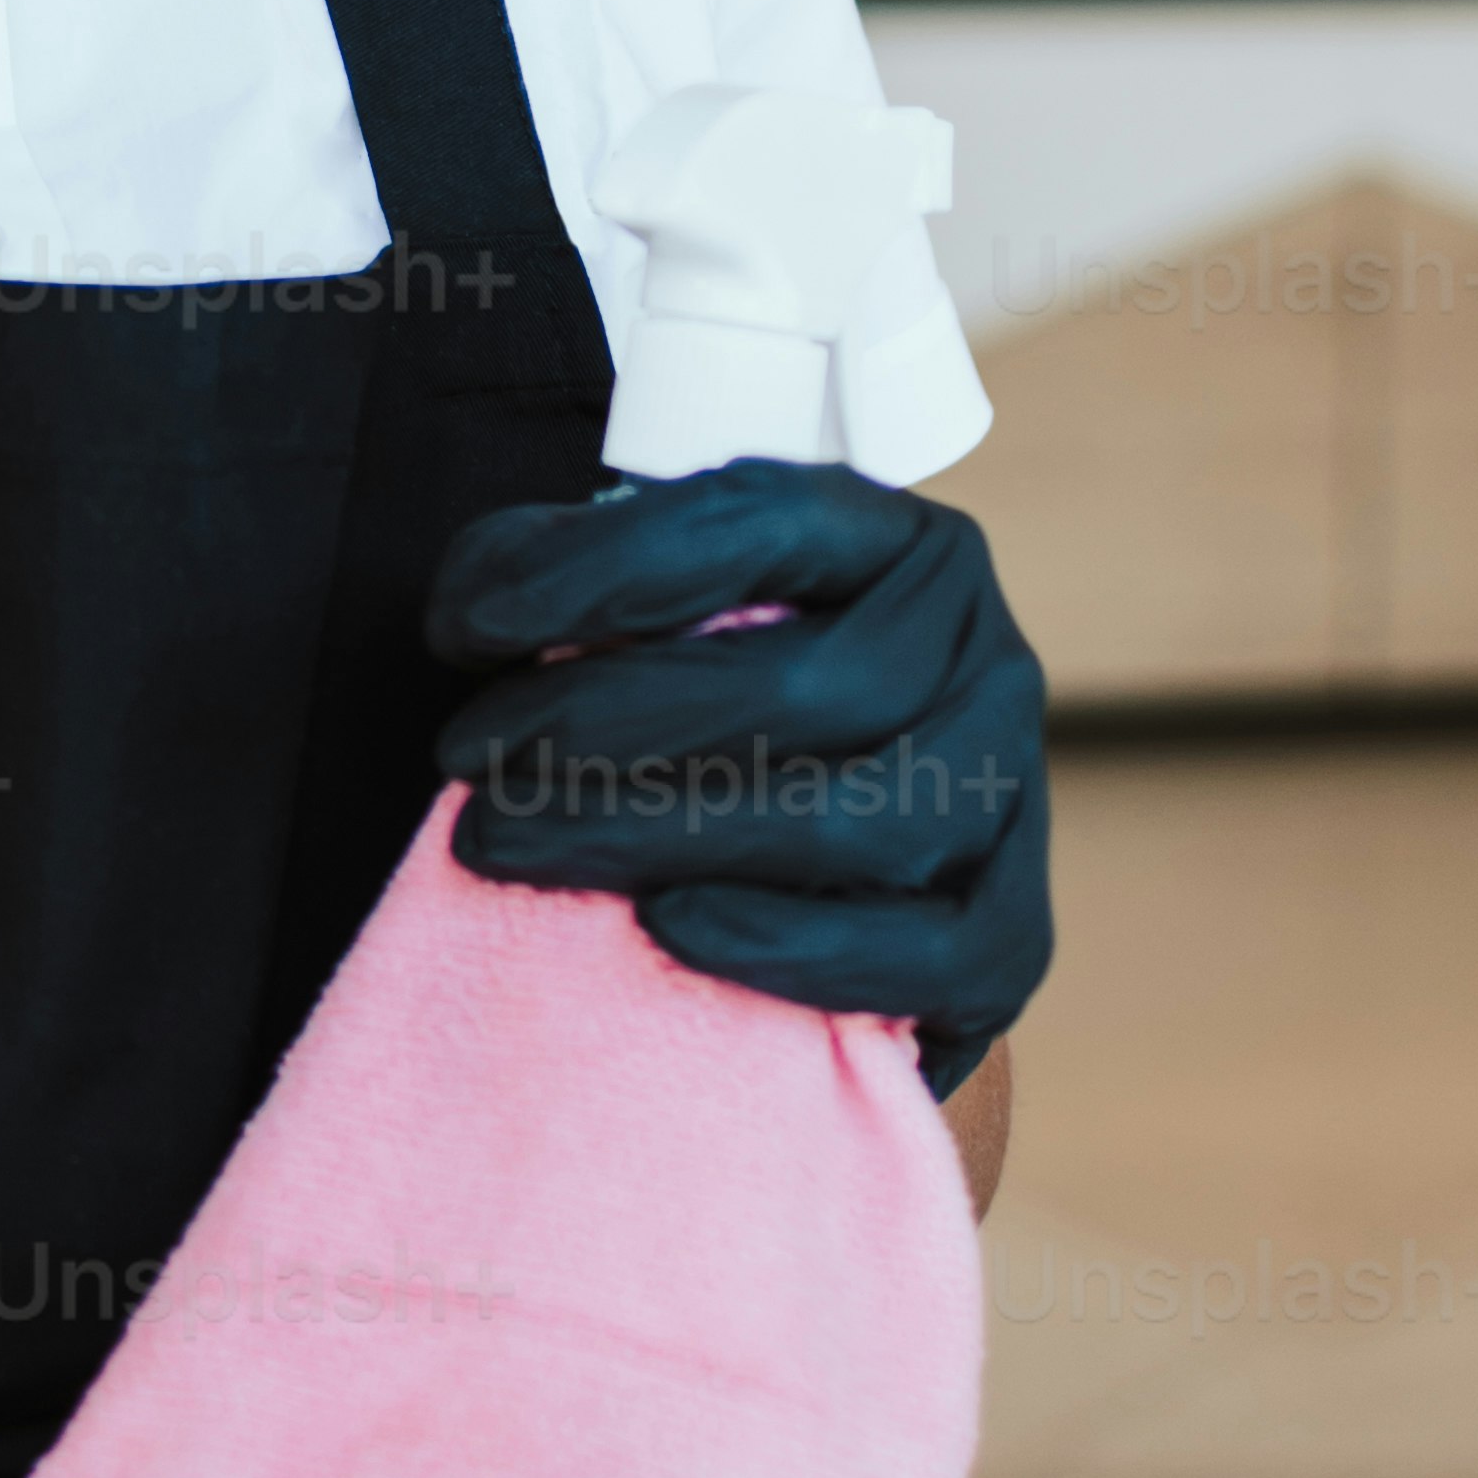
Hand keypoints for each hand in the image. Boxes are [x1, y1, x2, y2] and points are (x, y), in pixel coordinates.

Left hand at [425, 454, 1050, 1097]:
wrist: (828, 873)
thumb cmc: (714, 710)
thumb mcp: (643, 608)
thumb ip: (555, 575)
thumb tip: (479, 610)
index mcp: (894, 542)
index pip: (762, 525)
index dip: (605, 568)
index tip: (463, 626)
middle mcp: (982, 652)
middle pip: (812, 688)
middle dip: (609, 723)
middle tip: (465, 762)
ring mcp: (1014, 797)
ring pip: (866, 817)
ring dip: (664, 833)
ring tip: (509, 844)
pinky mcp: (1012, 937)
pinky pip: (923, 953)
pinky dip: (788, 947)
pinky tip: (663, 926)